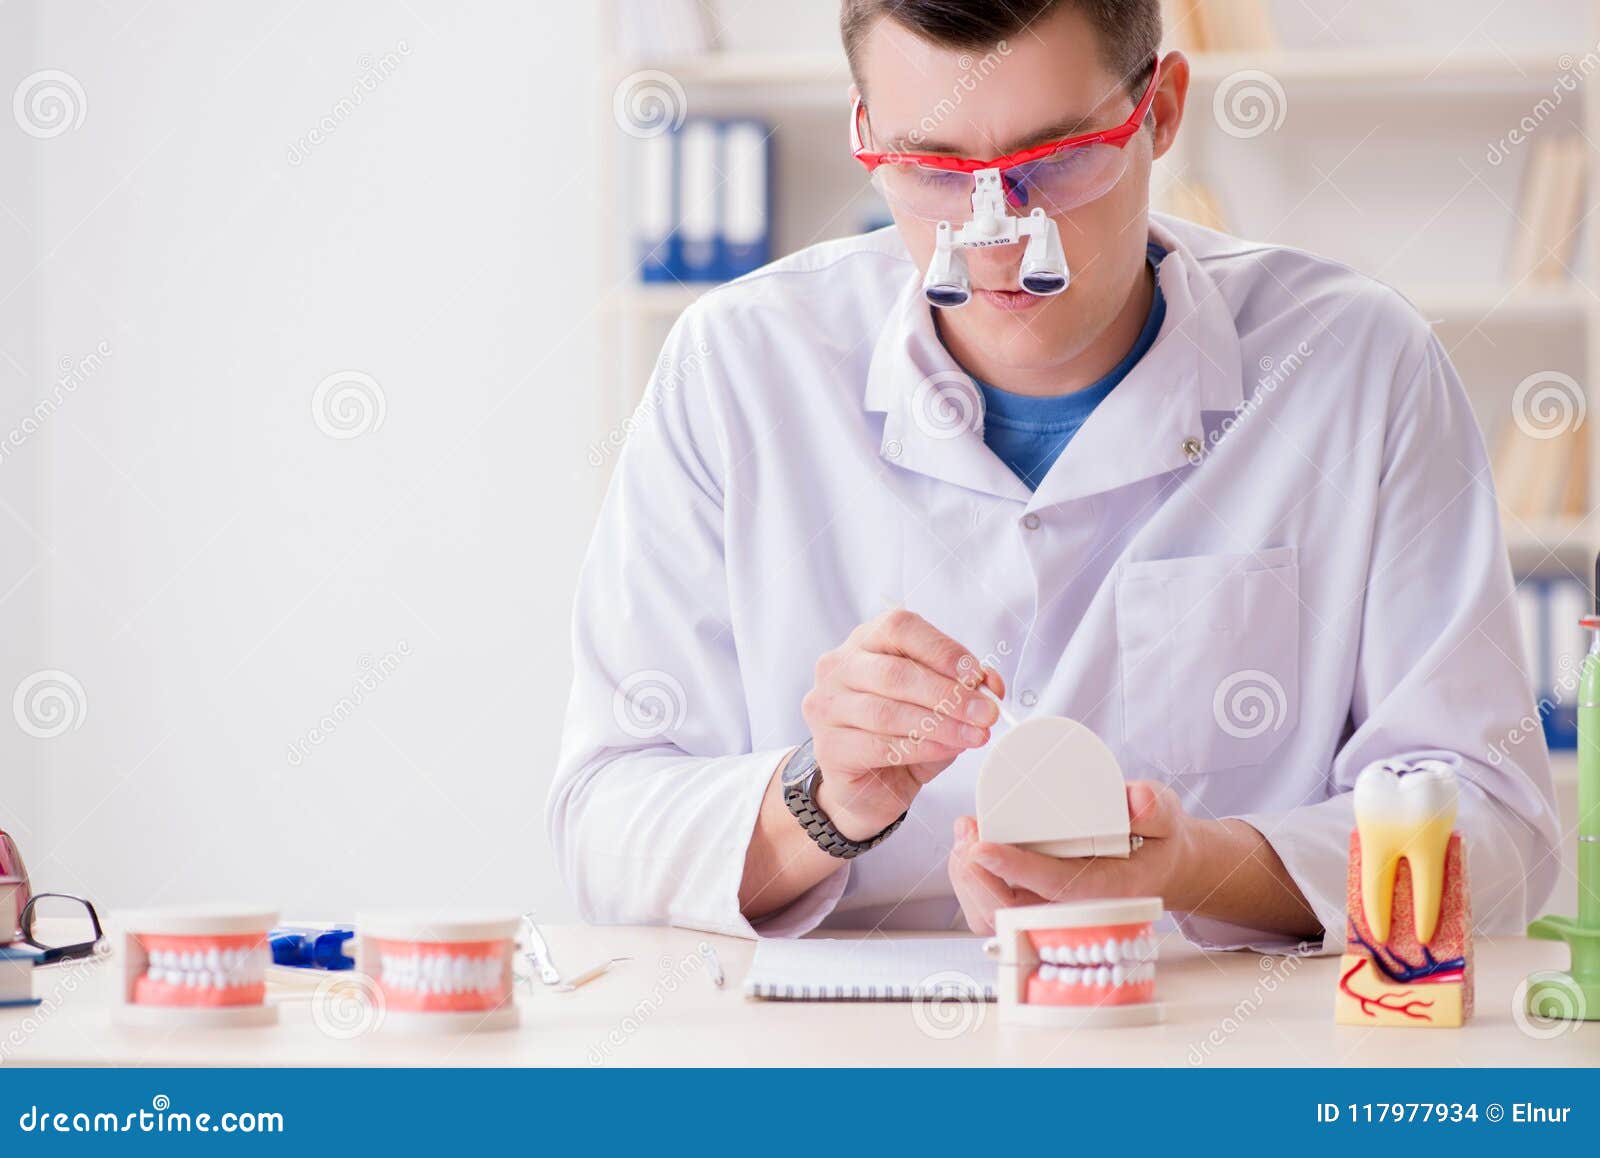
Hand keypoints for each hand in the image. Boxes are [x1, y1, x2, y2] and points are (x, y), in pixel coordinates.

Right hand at [801, 609, 1003, 840]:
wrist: (871, 787)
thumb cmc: (904, 736)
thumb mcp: (938, 704)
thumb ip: (960, 688)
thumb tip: (990, 685)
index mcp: (865, 641)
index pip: (900, 628)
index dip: (943, 650)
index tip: (978, 676)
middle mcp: (838, 668)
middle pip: (895, 673)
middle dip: (948, 694)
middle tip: (987, 713)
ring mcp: (827, 707)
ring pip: (887, 712)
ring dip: (940, 724)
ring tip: (974, 735)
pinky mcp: (828, 747)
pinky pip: (879, 745)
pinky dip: (920, 747)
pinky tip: (947, 749)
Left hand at [948, 781, 1196, 933]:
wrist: (1160, 865)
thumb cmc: (1157, 841)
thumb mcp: (1165, 816)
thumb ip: (1154, 806)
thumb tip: (1137, 799)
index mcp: (1107, 891)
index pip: (1055, 885)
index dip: (1015, 868)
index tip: (982, 847)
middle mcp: (1075, 909)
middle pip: (1014, 911)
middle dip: (979, 876)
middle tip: (967, 833)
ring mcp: (1052, 910)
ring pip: (997, 914)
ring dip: (970, 880)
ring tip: (964, 835)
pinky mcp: (1036, 903)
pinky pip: (995, 908)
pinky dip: (974, 883)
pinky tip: (967, 850)